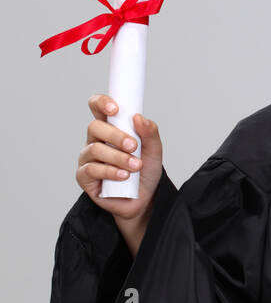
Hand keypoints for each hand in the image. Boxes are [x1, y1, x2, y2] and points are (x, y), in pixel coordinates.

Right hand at [76, 95, 162, 222]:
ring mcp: (88, 158)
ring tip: (135, 166)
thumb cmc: (145, 172)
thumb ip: (150, 133)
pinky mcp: (84, 177)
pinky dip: (110, 172)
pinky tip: (123, 176)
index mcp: (110, 128)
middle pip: (95, 126)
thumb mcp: (154, 151)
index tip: (115, 109)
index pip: (98, 107)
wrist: (144, 200)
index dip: (102, 102)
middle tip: (134, 146)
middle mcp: (96, 140)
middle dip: (115, 135)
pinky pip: (92, 169)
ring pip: (95, 149)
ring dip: (118, 157)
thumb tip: (138, 117)